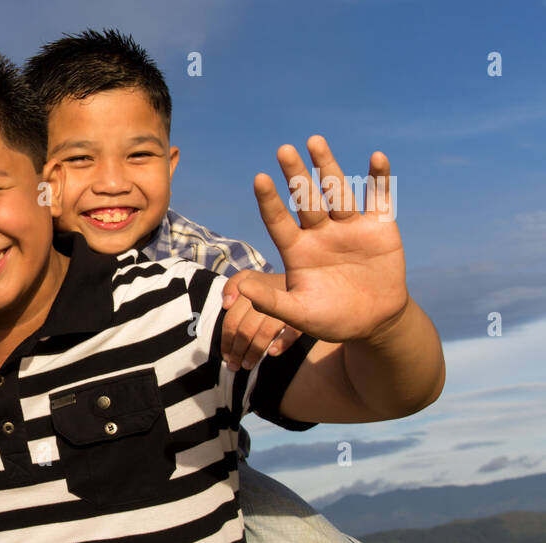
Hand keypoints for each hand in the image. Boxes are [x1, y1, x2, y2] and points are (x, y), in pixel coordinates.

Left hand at [221, 271, 303, 370]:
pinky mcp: (302, 317)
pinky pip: (292, 331)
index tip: (225, 355)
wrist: (310, 279)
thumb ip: (233, 285)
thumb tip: (226, 304)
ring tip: (247, 365)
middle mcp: (268, 297)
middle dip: (238, 350)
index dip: (226, 340)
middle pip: (246, 329)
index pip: (232, 319)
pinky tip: (272, 353)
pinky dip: (282, 343)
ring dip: (254, 352)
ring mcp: (286, 307)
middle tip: (234, 366)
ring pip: (265, 333)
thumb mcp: (249, 277)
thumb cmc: (272, 283)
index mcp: (253, 289)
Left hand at [238, 136, 407, 342]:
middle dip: (295, 175)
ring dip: (327, 166)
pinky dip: (379, 179)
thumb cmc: (331, 318)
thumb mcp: (298, 314)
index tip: (260, 178)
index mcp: (297, 249)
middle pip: (306, 199)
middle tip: (284, 150)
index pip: (278, 220)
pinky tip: (376, 157)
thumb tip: (242, 291)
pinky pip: (380, 198)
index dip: (269, 201)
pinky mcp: (379, 227)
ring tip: (314, 141)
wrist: (373, 322)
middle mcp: (320, 232)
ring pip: (337, 192)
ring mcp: (349, 227)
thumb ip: (272, 302)